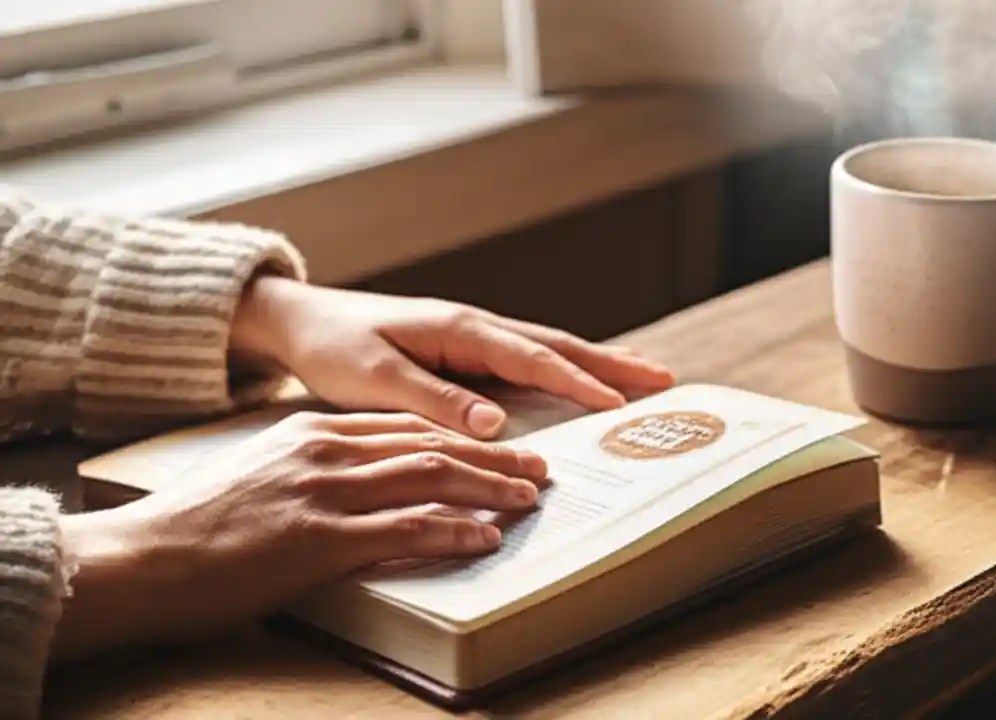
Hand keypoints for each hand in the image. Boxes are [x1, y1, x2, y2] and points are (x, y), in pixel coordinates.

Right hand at [54, 411, 547, 658]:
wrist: (138, 558)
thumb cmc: (196, 525)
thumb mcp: (261, 473)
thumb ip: (314, 468)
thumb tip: (363, 483)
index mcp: (314, 433)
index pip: (408, 425)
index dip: (464, 437)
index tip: (501, 447)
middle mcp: (326, 452)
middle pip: (432, 444)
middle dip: (494, 458)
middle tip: (536, 470)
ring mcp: (324, 493)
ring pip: (431, 477)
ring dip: (490, 489)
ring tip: (528, 500)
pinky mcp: (319, 540)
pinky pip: (406, 529)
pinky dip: (454, 530)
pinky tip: (484, 537)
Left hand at [231, 276, 674, 437]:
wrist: (304, 321)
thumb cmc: (335, 348)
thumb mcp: (374, 379)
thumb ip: (434, 400)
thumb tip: (495, 424)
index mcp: (460, 330)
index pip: (532, 358)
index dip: (577, 383)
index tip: (619, 406)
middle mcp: (477, 328)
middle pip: (558, 346)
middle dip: (614, 364)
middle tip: (666, 380)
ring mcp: (476, 337)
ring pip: (551, 349)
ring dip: (600, 363)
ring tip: (647, 376)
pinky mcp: (469, 351)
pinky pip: (530, 360)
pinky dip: (568, 369)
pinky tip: (585, 380)